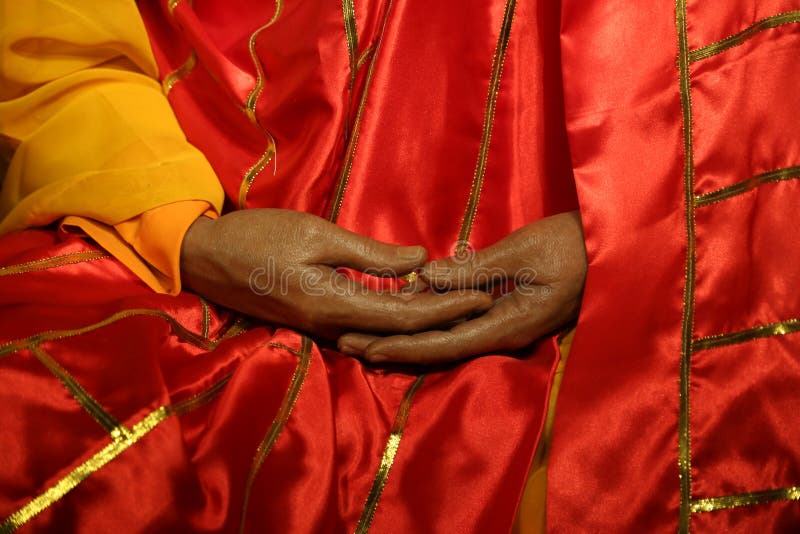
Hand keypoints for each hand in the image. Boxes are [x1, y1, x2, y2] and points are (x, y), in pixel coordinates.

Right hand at [180, 209, 492, 338]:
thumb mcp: (317, 234)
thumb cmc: (258, 237)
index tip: (481, 298)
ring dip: (422, 321)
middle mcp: (332, 327)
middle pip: (400, 333)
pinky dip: (396, 318)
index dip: (446, 309)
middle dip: (444, 320)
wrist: (205, 258)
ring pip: (385, 333)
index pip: (405, 318)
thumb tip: (422, 260)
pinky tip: (415, 304)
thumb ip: (371, 254)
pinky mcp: (316, 322)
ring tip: (460, 304)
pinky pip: (366, 327)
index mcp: (334, 306)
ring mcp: (322, 329)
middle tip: (483, 302)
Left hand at [337, 211, 586, 362]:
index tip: (361, 345)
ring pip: (446, 339)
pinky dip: (430, 322)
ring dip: (406, 337)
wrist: (613, 247)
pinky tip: (407, 316)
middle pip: (437, 349)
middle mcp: (501, 335)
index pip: (440, 345)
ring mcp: (505, 327)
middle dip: (391, 347)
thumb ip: (473, 270)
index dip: (399, 347)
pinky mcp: (507, 315)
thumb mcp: (521, 253)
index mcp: (505, 327)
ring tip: (364, 335)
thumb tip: (424, 278)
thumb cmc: (573, 247)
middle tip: (346, 342)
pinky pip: (461, 325)